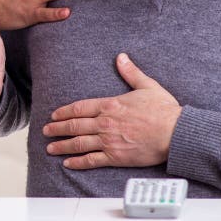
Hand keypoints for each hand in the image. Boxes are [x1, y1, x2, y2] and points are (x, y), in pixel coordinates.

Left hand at [42, 53, 181, 168]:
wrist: (175, 132)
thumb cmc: (164, 110)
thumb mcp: (147, 85)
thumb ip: (130, 72)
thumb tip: (121, 57)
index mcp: (110, 105)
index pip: (80, 108)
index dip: (65, 112)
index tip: (55, 115)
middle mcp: (105, 123)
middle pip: (74, 125)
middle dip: (57, 128)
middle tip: (45, 130)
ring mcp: (109, 141)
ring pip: (79, 143)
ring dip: (62, 145)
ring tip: (50, 148)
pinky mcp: (116, 157)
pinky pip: (92, 160)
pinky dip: (78, 162)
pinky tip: (68, 163)